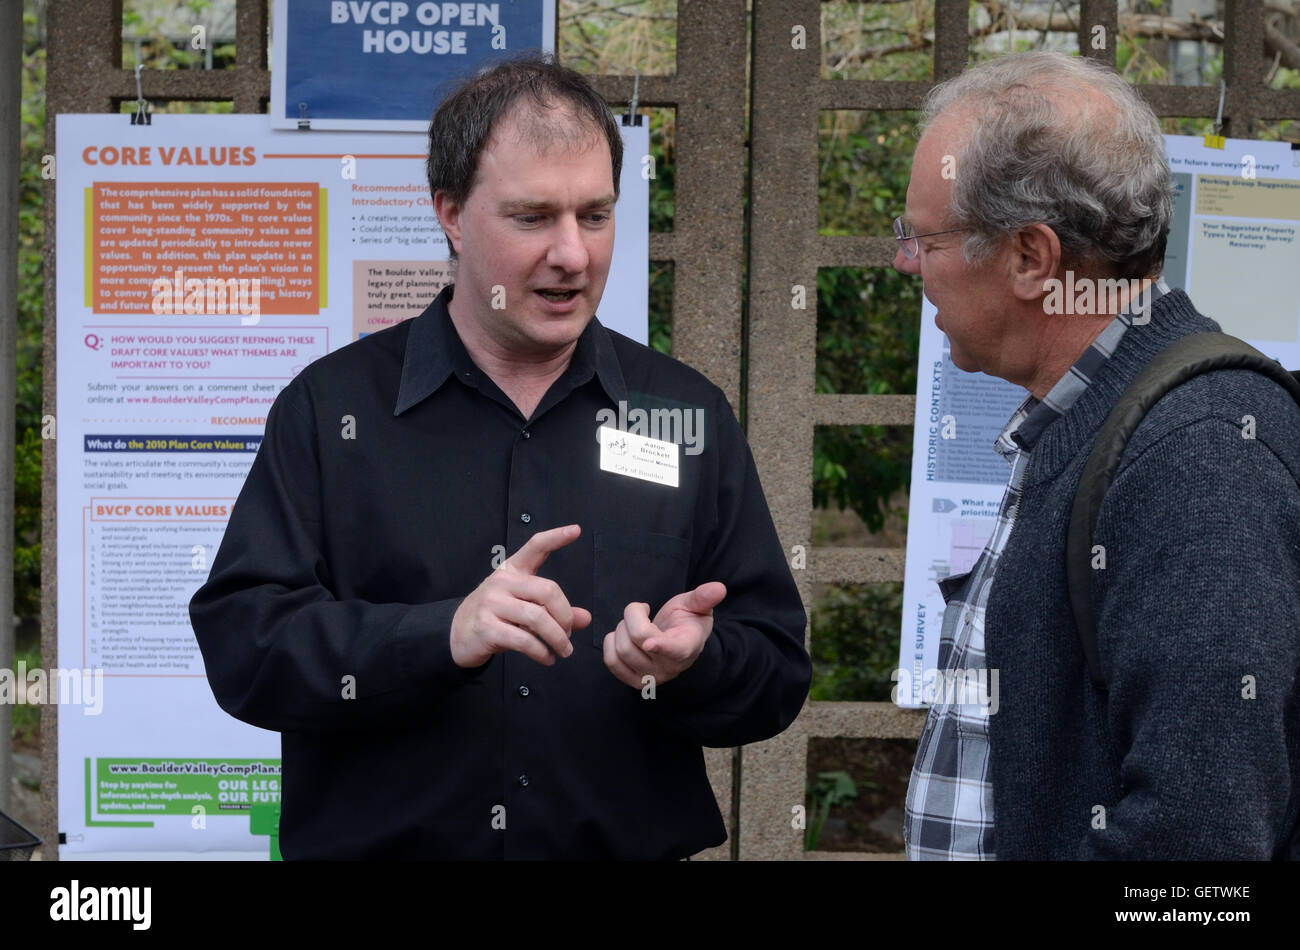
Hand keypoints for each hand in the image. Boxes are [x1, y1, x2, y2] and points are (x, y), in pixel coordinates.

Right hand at [450, 524, 591, 668]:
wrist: (457, 634)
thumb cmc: (496, 616)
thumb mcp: (523, 607)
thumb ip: (555, 611)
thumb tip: (586, 618)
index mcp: (512, 570)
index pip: (535, 547)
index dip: (555, 538)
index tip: (575, 530)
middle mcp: (502, 582)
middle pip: (548, 591)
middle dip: (565, 616)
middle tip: (569, 634)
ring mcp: (492, 604)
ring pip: (538, 618)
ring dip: (557, 638)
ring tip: (564, 650)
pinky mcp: (487, 628)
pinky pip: (524, 640)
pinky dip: (542, 652)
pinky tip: (547, 658)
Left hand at [602, 582, 726, 688]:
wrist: (678, 643)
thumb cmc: (686, 621)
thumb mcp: (696, 606)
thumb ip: (704, 597)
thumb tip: (719, 588)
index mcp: (687, 646)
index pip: (674, 650)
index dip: (661, 645)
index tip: (650, 642)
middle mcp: (670, 667)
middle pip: (637, 640)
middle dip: (632, 615)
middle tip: (642, 610)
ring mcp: (652, 677)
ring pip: (622, 649)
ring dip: (621, 628)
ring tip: (634, 624)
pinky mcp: (635, 681)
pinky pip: (611, 662)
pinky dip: (610, 643)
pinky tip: (622, 636)